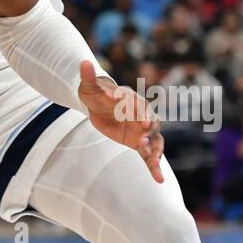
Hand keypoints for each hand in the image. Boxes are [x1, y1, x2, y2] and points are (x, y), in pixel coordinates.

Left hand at [78, 61, 164, 182]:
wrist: (98, 106)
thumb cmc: (95, 93)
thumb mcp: (89, 87)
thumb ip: (88, 76)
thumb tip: (82, 62)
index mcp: (131, 100)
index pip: (140, 106)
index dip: (142, 114)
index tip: (144, 123)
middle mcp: (141, 115)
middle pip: (152, 123)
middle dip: (150, 131)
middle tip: (143, 139)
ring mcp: (142, 130)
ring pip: (155, 141)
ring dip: (155, 151)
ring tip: (154, 163)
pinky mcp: (139, 143)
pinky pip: (149, 156)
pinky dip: (155, 167)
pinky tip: (159, 180)